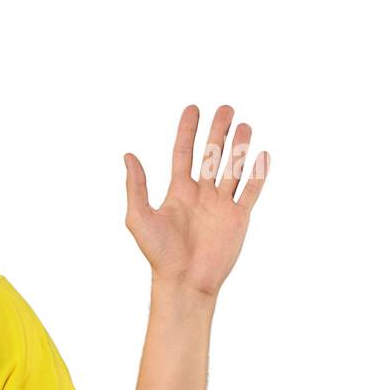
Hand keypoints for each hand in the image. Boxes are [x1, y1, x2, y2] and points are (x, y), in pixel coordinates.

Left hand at [123, 104, 268, 296]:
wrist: (184, 281)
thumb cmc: (158, 253)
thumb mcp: (139, 217)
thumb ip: (136, 186)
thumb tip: (128, 155)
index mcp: (178, 192)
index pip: (183, 153)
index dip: (187, 131)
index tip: (193, 108)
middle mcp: (201, 194)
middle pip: (211, 155)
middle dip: (218, 132)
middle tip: (226, 108)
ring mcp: (221, 205)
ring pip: (233, 169)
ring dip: (239, 147)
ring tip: (244, 126)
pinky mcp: (238, 218)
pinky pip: (250, 192)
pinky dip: (257, 175)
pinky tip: (262, 155)